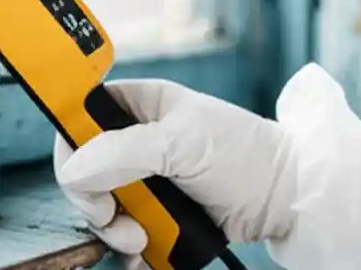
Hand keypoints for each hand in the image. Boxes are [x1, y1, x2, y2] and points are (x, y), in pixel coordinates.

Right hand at [54, 79, 296, 261]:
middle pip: (86, 173)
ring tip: (144, 240)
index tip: (81, 174)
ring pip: (102, 210)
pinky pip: (126, 236)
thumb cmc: (244, 153)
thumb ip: (122, 152)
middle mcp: (139, 142)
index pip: (81, 116)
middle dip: (96, 202)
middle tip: (117, 217)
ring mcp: (149, 181)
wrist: (287, 198)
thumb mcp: (182, 143)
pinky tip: (148, 254)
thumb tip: (75, 170)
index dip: (72, 144)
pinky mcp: (161, 216)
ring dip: (116, 232)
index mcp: (141, 106)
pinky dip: (132, 252)